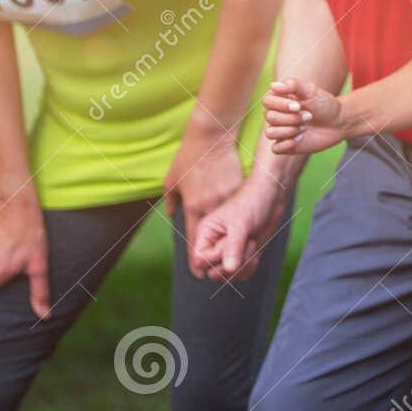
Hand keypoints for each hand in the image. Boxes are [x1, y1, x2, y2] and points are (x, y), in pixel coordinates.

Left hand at [164, 129, 245, 276]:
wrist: (212, 138)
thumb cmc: (189, 158)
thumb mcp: (172, 180)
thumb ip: (172, 200)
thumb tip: (173, 214)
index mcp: (194, 206)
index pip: (195, 240)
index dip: (196, 258)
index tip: (198, 272)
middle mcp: (212, 206)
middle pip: (215, 237)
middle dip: (214, 254)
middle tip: (214, 267)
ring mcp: (227, 198)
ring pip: (229, 224)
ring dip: (229, 237)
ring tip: (230, 249)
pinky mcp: (239, 188)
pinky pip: (237, 208)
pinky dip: (237, 216)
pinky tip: (240, 222)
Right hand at [193, 175, 288, 282]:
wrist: (271, 198)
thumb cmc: (253, 202)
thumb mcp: (241, 224)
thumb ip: (233, 247)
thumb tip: (228, 269)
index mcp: (205, 233)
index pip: (199, 261)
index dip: (214, 258)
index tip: (229, 242)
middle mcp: (212, 245)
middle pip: (212, 273)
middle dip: (233, 262)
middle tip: (244, 242)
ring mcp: (226, 253)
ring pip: (227, 277)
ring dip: (244, 264)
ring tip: (250, 244)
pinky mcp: (240, 257)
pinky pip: (240, 276)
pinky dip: (250, 267)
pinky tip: (255, 251)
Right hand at [262, 78, 348, 155]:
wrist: (338, 122)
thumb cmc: (324, 104)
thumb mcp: (311, 90)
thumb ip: (293, 85)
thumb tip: (273, 85)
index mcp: (279, 99)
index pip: (266, 101)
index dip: (281, 104)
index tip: (299, 105)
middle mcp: (276, 114)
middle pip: (270, 117)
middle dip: (292, 118)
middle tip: (309, 116)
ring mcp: (280, 130)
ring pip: (270, 133)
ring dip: (290, 130)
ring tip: (306, 127)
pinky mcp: (285, 145)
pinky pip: (275, 148)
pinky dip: (287, 144)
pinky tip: (301, 138)